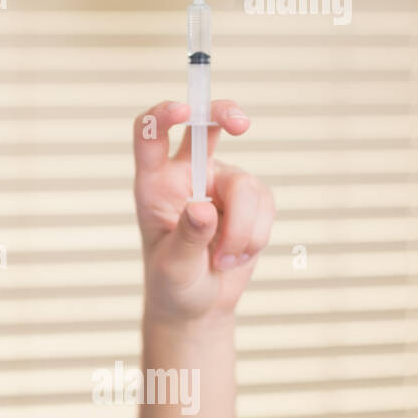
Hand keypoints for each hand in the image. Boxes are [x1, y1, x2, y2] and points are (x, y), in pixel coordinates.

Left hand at [132, 99, 274, 326]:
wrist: (198, 306)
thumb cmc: (172, 284)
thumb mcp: (173, 266)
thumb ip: (187, 237)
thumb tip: (203, 210)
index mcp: (154, 184)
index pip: (150, 136)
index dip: (162, 115)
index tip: (182, 111)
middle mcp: (186, 175)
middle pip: (205, 126)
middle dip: (224, 115)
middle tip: (241, 124)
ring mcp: (220, 184)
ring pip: (246, 184)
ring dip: (242, 229)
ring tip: (223, 259)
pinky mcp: (249, 200)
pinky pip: (266, 204)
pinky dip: (256, 236)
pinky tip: (235, 257)